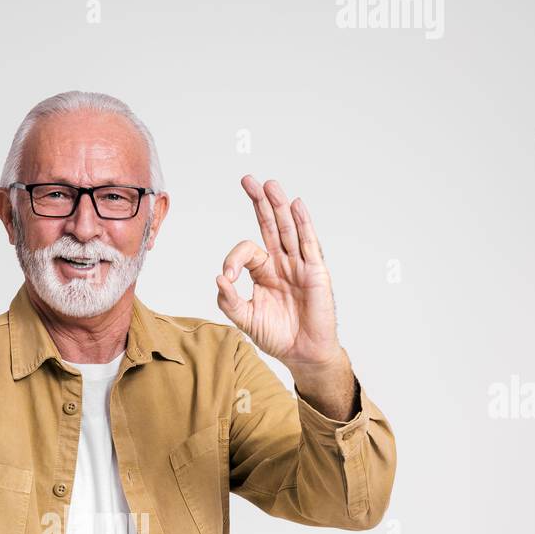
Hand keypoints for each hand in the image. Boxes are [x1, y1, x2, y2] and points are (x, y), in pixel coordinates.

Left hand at [215, 176, 339, 365]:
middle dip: (259, 203)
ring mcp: (299, 265)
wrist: (302, 353)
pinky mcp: (315, 272)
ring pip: (289, 229)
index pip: (247, 250)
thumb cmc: (277, 336)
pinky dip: (303, 223)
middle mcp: (282, 263)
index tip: (227, 279)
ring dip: (279, 206)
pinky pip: (309, 244)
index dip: (233, 259)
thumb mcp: (245, 319)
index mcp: (264, 272)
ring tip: (269, 185)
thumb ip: (229, 301)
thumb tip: (218, 278)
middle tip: (248, 180)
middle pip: (271, 226)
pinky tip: (296, 205)